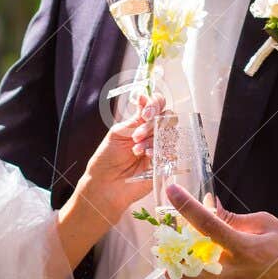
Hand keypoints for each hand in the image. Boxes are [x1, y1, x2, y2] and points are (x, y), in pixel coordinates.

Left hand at [76, 94, 168, 229]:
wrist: (106, 184)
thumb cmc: (107, 159)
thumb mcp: (118, 132)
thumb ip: (135, 117)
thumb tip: (143, 94)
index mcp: (142, 123)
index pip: (158, 105)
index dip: (155, 104)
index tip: (145, 113)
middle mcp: (154, 133)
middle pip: (169, 117)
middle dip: (152, 124)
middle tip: (136, 135)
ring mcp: (161, 148)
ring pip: (170, 133)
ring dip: (152, 139)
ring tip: (136, 150)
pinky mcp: (165, 164)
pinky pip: (172, 151)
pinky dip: (158, 151)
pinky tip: (146, 157)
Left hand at [163, 182, 277, 278]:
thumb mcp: (265, 222)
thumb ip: (232, 216)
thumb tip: (207, 204)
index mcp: (244, 247)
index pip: (208, 225)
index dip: (187, 206)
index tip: (172, 191)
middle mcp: (235, 272)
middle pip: (190, 268)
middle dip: (172, 253)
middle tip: (168, 241)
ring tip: (173, 265)